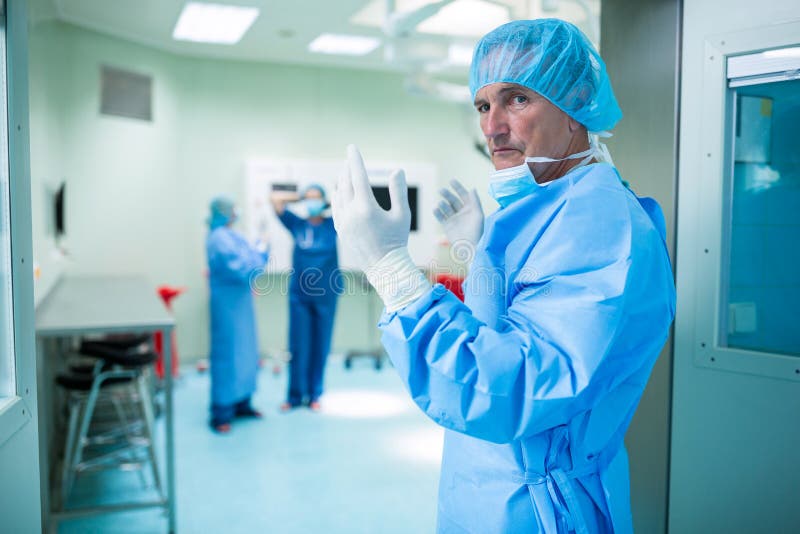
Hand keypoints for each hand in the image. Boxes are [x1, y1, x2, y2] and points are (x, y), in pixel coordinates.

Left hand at [331, 145, 410, 270]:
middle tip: (350, 158)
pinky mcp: (341, 229)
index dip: (355, 159)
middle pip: (346, 183)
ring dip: (342, 181)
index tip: (352, 147)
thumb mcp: (402, 214)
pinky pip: (335, 207)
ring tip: (345, 172)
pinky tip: (338, 191)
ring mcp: (344, 222)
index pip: (358, 176)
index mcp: (366, 207)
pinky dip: (337, 196)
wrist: (384, 266)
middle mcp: (351, 213)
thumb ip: (399, 191)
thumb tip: (398, 170)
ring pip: (339, 194)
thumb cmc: (397, 239)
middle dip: (348, 168)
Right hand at [434, 179, 483, 248]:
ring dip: (443, 204)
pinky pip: (440, 217)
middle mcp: (462, 212)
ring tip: (441, 204)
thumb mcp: (478, 215)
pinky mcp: (447, 226)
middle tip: (441, 190)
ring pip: (446, 207)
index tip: (451, 181)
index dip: (458, 187)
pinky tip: (435, 209)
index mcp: (470, 208)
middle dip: (447, 194)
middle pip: (452, 200)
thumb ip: (475, 201)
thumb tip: (472, 189)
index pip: (463, 194)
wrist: (471, 247)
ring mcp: (454, 219)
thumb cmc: (478, 232)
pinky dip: (437, 212)